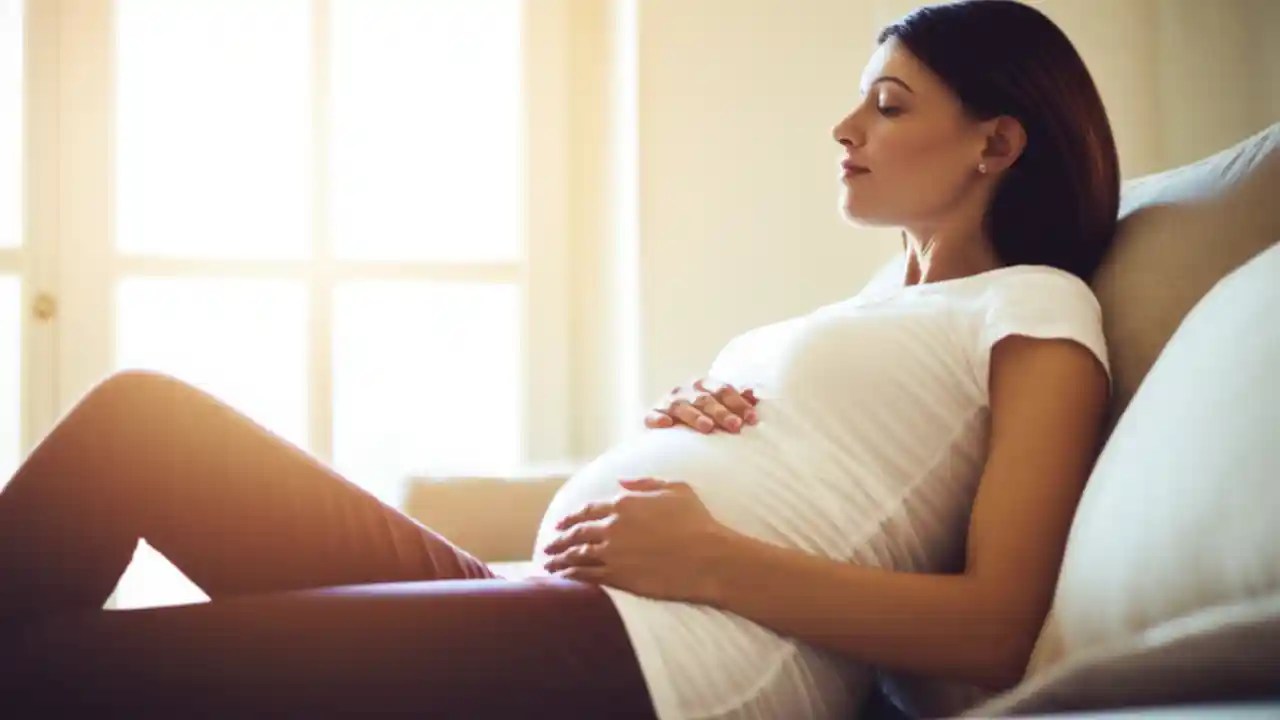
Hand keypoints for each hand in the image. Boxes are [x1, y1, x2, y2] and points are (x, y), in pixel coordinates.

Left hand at [542, 477, 729, 602]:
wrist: (709, 557)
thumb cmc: (697, 522)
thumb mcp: (676, 489)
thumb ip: (645, 483)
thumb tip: (621, 481)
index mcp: (624, 503)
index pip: (588, 510)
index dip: (571, 518)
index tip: (561, 524)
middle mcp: (613, 526)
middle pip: (576, 533)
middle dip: (559, 540)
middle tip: (548, 546)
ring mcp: (613, 552)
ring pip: (576, 555)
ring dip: (559, 560)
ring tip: (548, 565)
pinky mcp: (619, 576)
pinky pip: (586, 575)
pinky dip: (570, 576)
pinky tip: (563, 579)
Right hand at [644, 377, 758, 433]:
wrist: (666, 433)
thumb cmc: (700, 420)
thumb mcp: (718, 410)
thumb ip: (735, 402)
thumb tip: (754, 394)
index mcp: (704, 387)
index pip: (723, 390)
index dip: (738, 403)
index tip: (751, 419)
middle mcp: (686, 391)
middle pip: (705, 399)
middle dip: (721, 412)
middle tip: (735, 426)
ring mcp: (667, 403)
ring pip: (681, 406)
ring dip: (695, 416)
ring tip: (707, 427)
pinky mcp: (651, 416)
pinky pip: (653, 416)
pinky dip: (658, 419)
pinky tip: (666, 425)